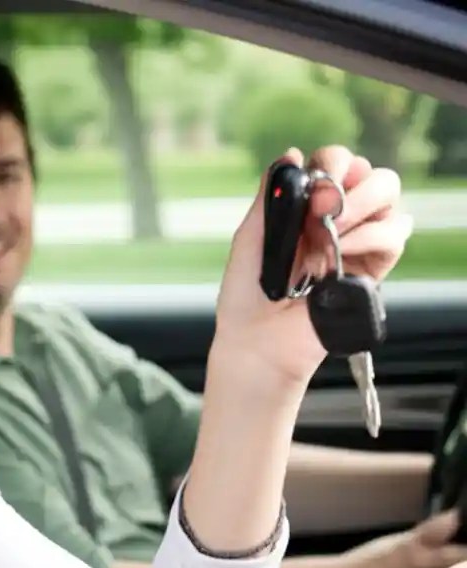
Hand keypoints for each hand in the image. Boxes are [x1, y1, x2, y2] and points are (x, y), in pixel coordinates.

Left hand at [213, 146, 411, 384]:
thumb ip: (271, 198)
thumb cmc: (247, 293)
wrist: (258, 340)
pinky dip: (370, 237)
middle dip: (351, 183)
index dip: (333, 162)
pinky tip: (342, 252)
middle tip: (325, 209)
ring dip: (361, 208)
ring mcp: (358, 243)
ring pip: (390, 199)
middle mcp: (339, 219)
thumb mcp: (250, 238)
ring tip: (331, 234)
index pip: (337, 162)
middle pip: (373, 175)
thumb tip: (292, 155)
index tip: (316, 181)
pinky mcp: (372, 269)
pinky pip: (394, 235)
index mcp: (307, 206)